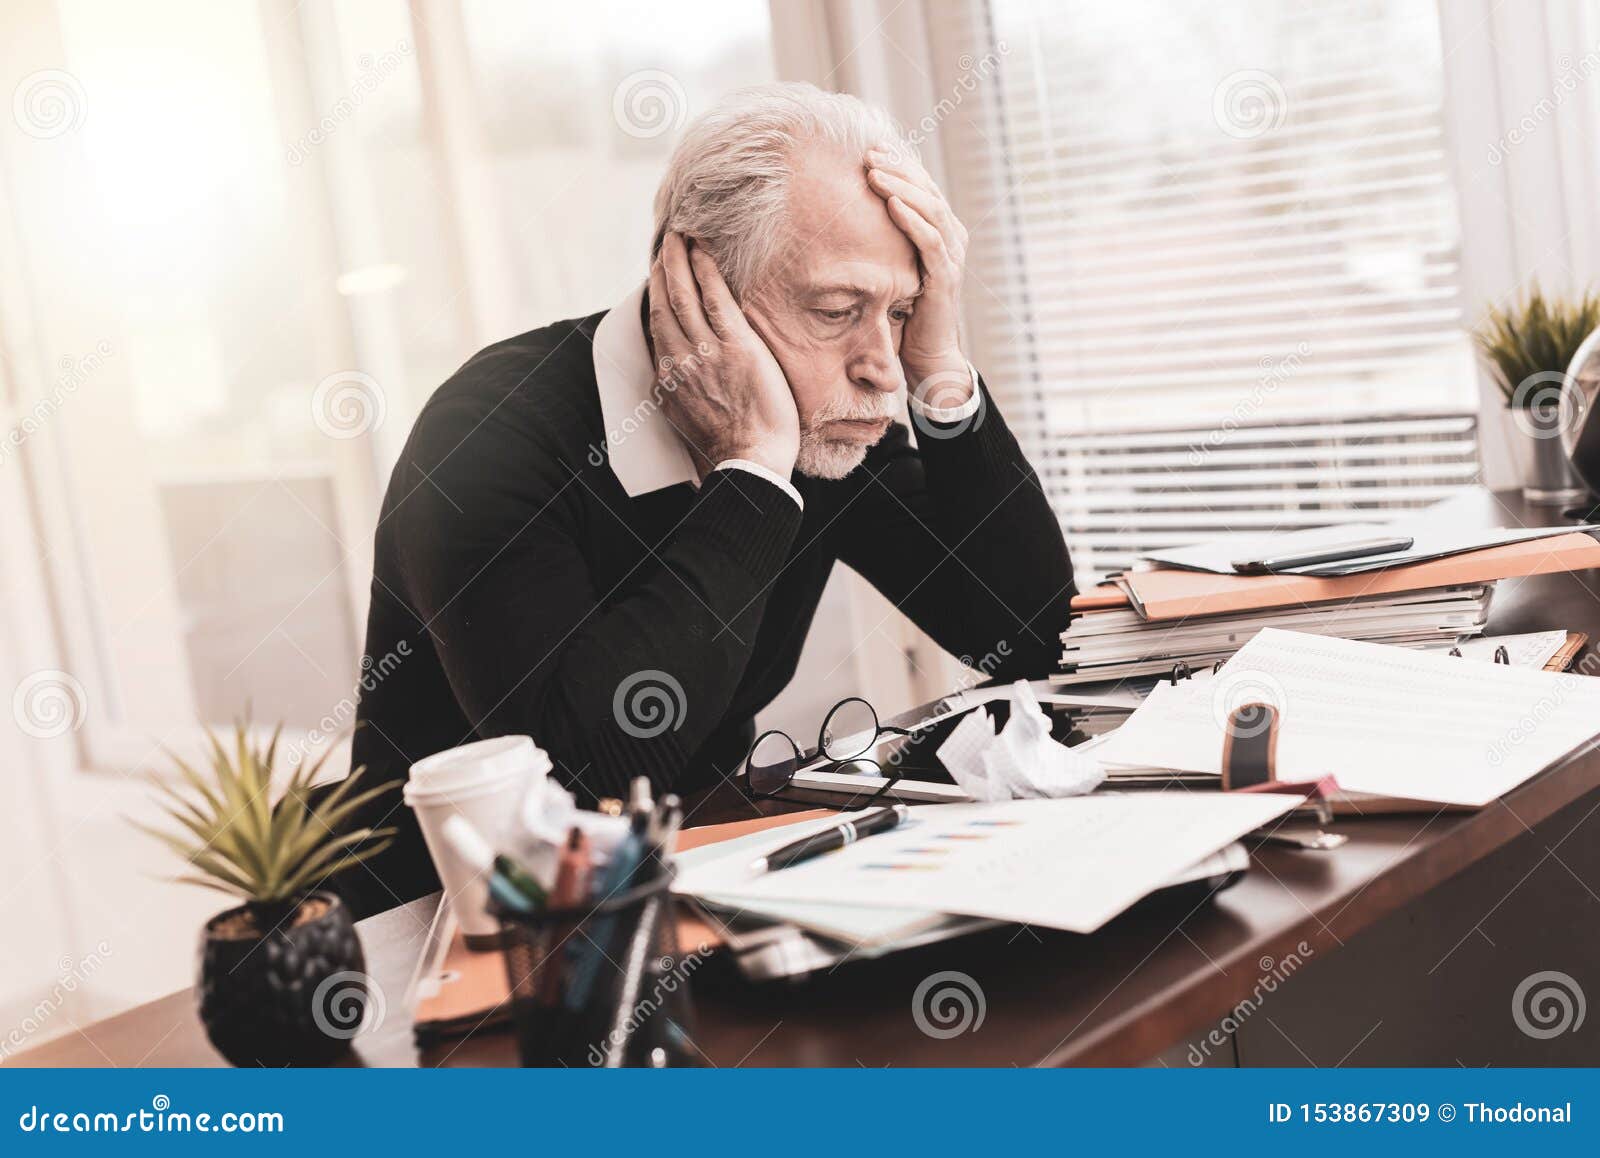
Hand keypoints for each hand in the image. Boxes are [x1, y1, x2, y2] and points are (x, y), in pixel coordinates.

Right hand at [648, 232, 799, 481]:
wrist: (748, 464)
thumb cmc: (727, 451)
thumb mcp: (686, 422)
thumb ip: (678, 393)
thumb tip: (670, 378)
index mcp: (667, 381)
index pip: (658, 329)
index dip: (657, 298)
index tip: (659, 280)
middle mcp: (680, 361)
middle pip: (664, 304)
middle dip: (663, 270)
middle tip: (666, 244)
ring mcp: (706, 352)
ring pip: (685, 295)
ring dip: (680, 262)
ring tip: (681, 237)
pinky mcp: (737, 347)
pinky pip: (716, 299)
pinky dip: (707, 272)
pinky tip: (703, 252)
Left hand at [865, 148, 972, 406]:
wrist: (927, 355)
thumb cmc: (904, 311)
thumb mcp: (892, 266)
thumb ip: (884, 240)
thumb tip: (848, 214)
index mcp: (941, 230)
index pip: (922, 186)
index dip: (899, 165)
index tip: (870, 148)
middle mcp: (952, 237)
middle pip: (927, 190)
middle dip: (898, 168)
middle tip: (869, 152)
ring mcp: (952, 256)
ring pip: (930, 209)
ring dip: (902, 187)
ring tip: (875, 171)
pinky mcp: (945, 278)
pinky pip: (931, 242)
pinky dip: (912, 220)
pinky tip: (892, 204)